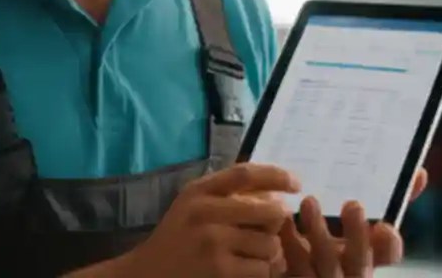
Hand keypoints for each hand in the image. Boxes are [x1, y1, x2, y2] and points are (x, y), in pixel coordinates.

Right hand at [119, 163, 299, 277]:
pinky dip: (263, 271)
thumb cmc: (177, 239)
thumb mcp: (193, 205)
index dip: (277, 175)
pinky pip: (261, 268)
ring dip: (271, 252)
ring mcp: (212, 242)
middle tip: (270, 232)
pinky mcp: (219, 270)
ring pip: (270, 244)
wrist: (145, 275)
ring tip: (258, 255)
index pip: (246, 174)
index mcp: (199, 191)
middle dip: (277, 224)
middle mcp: (205, 212)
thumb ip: (227, 194)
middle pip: (269, 211)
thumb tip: (276, 194)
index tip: (296, 184)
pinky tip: (252, 271)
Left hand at [279, 169, 428, 276]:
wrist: (286, 257)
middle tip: (353, 204)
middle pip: (359, 263)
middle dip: (358, 235)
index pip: (389, 253)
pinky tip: (283, 222)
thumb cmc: (328, 234)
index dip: (390, 242)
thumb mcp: (355, 218)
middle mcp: (348, 273)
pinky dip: (289, 244)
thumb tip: (419, 173)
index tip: (385, 224)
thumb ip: (388, 197)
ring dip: (320, 233)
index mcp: (368, 255)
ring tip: (310, 202)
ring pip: (324, 266)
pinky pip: (292, 269)